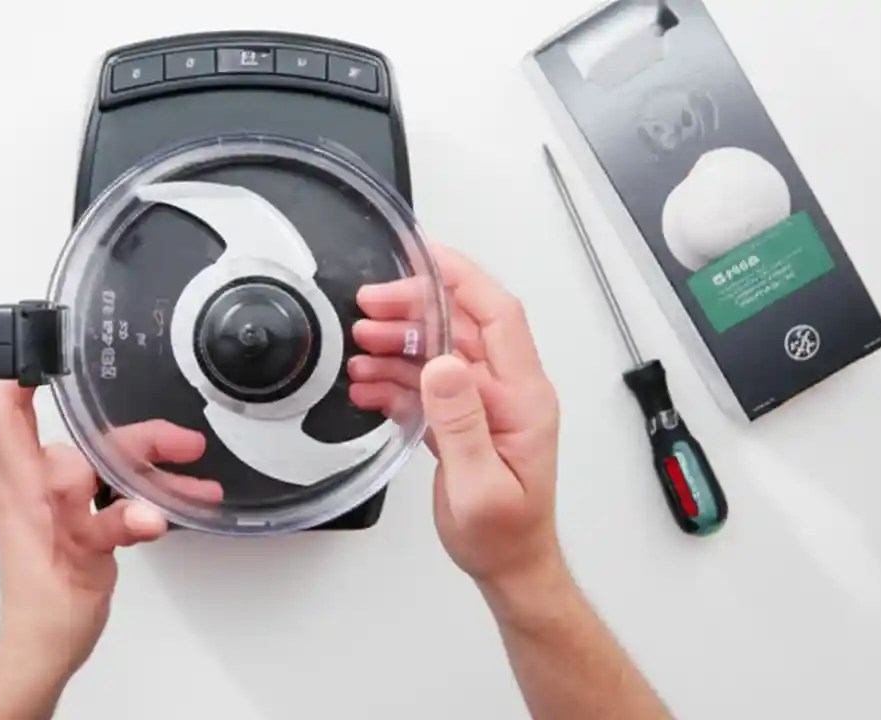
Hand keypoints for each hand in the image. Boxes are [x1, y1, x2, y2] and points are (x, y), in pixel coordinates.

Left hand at [0, 383, 214, 718]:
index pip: (10, 412)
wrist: (45, 648)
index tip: (43, 342)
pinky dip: (149, 497)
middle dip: (141, 438)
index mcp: (25, 484)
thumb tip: (148, 509)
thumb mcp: (80, 560)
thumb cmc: (41, 608)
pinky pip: (118, 496)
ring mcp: (60, 505)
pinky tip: (177, 505)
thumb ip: (115, 528)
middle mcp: (39, 487)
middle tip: (185, 444)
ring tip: (196, 480)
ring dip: (155, 472)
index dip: (23, 373)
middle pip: (88, 441)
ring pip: (111, 468)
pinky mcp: (80, 523)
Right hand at [349, 245, 562, 594]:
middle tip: (368, 304)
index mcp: (523, 397)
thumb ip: (461, 423)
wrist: (509, 567)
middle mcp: (507, 391)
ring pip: (438, 350)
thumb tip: (442, 364)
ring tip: (357, 342)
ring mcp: (485, 403)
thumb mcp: (480, 485)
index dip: (462, 277)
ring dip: (397, 341)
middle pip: (460, 325)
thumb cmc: (504, 535)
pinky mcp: (463, 418)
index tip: (424, 254)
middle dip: (413, 306)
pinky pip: (427, 382)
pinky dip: (394, 377)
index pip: (497, 316)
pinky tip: (366, 382)